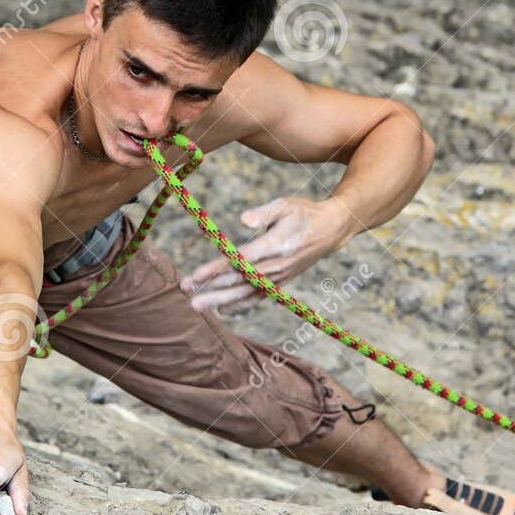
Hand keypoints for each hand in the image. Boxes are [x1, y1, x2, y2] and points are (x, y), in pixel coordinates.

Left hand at [178, 196, 353, 313]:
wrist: (330, 230)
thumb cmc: (304, 212)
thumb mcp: (286, 204)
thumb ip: (264, 213)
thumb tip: (243, 219)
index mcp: (276, 245)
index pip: (240, 260)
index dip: (216, 269)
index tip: (195, 275)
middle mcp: (277, 266)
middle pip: (239, 281)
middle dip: (210, 287)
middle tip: (185, 291)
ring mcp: (279, 277)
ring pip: (246, 293)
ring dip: (220, 301)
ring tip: (196, 306)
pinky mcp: (281, 282)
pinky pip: (258, 298)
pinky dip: (240, 305)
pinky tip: (222, 310)